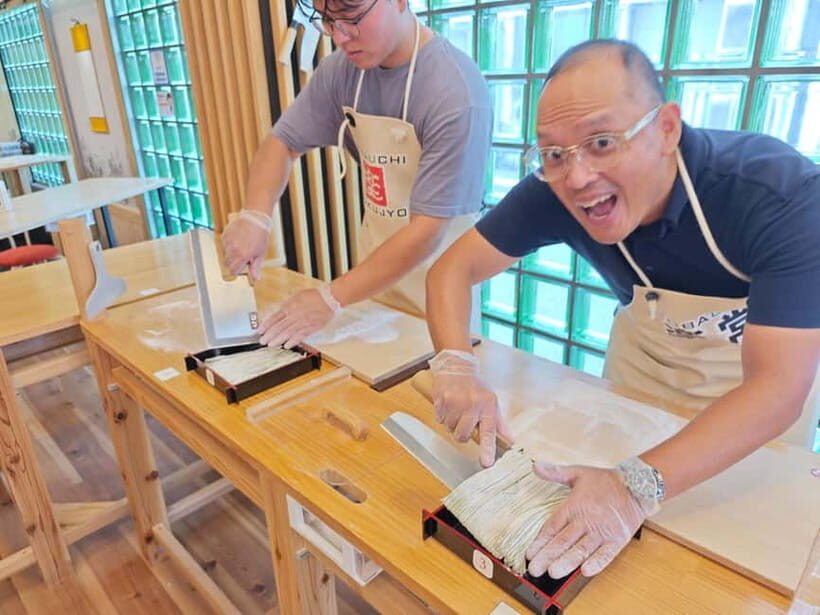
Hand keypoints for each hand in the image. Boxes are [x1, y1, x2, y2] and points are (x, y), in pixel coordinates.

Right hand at [222, 210, 271, 279]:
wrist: (256, 219)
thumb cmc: (260, 236)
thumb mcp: (260, 254)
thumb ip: (256, 267)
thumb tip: (256, 278)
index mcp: (242, 256)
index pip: (233, 271)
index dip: (237, 271)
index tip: (242, 267)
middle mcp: (232, 250)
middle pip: (227, 264)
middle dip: (233, 263)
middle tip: (243, 256)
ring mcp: (227, 242)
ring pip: (225, 254)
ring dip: (231, 254)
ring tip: (242, 246)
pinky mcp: (225, 235)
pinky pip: (224, 245)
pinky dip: (229, 245)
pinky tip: (238, 240)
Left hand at [259, 284, 340, 348]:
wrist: (328, 298)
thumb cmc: (314, 296)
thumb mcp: (297, 296)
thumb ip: (288, 305)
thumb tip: (280, 312)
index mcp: (290, 306)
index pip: (275, 317)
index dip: (266, 325)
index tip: (260, 331)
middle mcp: (294, 315)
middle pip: (279, 326)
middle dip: (269, 335)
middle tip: (262, 341)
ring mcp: (302, 322)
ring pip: (288, 332)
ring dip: (278, 339)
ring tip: (271, 345)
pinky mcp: (311, 327)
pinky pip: (300, 336)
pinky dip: (293, 341)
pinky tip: (287, 345)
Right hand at [428, 350, 511, 466]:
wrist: (457, 366)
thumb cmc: (476, 386)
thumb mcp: (491, 401)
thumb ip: (499, 423)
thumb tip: (510, 440)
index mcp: (486, 405)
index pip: (488, 431)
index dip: (487, 448)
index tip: (486, 463)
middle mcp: (471, 405)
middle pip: (462, 435)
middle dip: (461, 433)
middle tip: (464, 422)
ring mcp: (454, 403)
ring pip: (449, 428)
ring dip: (452, 424)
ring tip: (456, 410)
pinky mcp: (440, 400)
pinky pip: (439, 419)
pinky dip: (443, 416)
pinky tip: (448, 405)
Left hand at [525, 463, 650, 578]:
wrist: (637, 485)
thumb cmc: (605, 481)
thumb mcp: (578, 472)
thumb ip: (555, 472)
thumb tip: (535, 466)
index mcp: (574, 506)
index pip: (553, 526)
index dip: (540, 541)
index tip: (529, 554)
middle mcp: (586, 520)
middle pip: (563, 541)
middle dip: (547, 556)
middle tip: (535, 570)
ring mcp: (602, 531)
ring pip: (581, 550)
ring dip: (567, 562)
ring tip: (554, 573)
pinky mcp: (617, 539)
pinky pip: (606, 554)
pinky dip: (597, 563)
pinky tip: (585, 572)